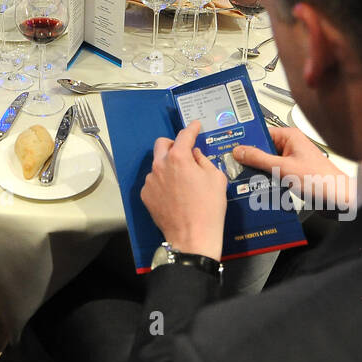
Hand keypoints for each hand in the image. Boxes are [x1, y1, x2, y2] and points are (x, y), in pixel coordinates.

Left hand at [140, 121, 226, 258]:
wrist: (193, 237)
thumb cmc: (209, 207)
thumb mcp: (216, 179)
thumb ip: (204, 161)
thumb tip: (195, 155)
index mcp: (179, 158)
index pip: (184, 135)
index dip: (191, 128)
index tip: (195, 125)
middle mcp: (160, 165)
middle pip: (161, 144)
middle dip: (173, 144)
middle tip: (184, 152)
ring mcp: (150, 181)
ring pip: (157, 164)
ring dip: (168, 166)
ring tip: (181, 180)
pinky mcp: (146, 195)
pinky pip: (154, 182)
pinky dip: (163, 182)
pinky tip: (174, 194)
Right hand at [233, 126, 350, 209]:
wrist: (340, 200)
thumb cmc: (320, 180)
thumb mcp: (283, 168)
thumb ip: (259, 158)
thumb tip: (239, 150)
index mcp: (290, 136)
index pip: (260, 133)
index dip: (245, 141)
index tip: (230, 148)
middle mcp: (291, 146)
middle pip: (262, 149)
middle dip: (250, 159)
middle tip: (233, 167)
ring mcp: (292, 160)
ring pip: (267, 163)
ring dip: (258, 172)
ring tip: (243, 179)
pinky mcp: (294, 174)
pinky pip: (274, 174)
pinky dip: (267, 180)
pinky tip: (258, 188)